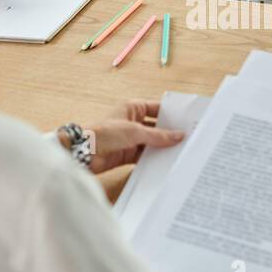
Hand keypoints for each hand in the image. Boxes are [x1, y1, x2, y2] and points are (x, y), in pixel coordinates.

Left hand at [63, 100, 184, 173]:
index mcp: (132, 108)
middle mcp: (132, 122)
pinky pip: (144, 155)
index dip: (171, 114)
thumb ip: (158, 135)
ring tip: (181, 152)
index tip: (187, 121)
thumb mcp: (134, 131)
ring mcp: (130, 138)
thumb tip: (178, 135)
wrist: (84, 153)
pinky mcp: (127, 154)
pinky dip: (153, 159)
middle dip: (169, 133)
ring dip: (162, 147)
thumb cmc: (104, 133)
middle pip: (156, 126)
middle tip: (188, 138)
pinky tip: (166, 162)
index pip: (157, 108)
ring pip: (151, 142)